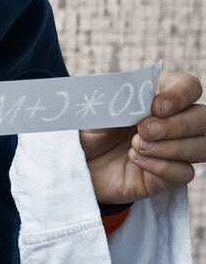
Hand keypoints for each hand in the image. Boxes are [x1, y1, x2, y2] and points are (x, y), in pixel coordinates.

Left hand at [79, 69, 202, 205]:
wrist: (71, 163)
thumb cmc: (86, 129)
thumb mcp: (96, 107)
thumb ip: (121, 97)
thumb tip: (145, 97)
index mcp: (158, 96)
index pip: (189, 87)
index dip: (180, 95)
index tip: (156, 106)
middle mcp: (173, 121)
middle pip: (203, 118)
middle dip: (178, 125)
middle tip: (144, 130)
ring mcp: (174, 150)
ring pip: (201, 146)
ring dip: (171, 147)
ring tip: (135, 146)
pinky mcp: (167, 176)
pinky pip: (185, 173)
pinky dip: (162, 167)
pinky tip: (136, 161)